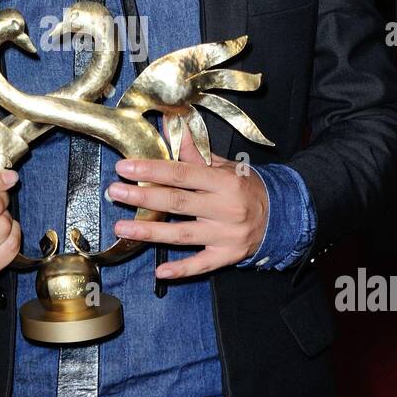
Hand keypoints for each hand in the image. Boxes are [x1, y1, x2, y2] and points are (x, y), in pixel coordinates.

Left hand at [107, 121, 267, 278]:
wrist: (282, 216)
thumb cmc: (246, 188)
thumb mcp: (225, 166)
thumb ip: (195, 152)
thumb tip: (172, 125)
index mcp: (224, 182)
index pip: (182, 174)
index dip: (152, 170)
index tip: (125, 168)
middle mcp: (225, 208)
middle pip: (178, 202)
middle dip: (143, 197)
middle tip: (115, 192)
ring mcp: (226, 235)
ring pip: (183, 234)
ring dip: (150, 232)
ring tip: (121, 228)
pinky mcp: (228, 256)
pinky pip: (202, 264)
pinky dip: (182, 269)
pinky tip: (160, 271)